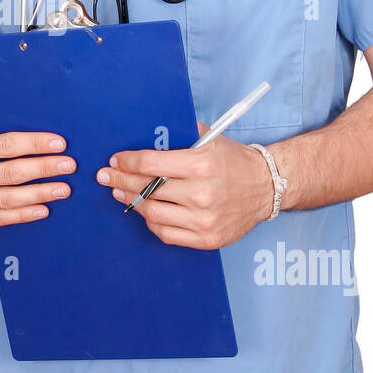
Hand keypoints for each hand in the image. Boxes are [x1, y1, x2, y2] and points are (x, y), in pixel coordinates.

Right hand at [0, 117, 75, 225]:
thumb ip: (0, 133)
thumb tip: (45, 137)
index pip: (7, 145)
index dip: (36, 144)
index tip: (60, 143)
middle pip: (12, 173)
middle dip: (45, 169)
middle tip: (69, 166)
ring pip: (9, 199)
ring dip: (41, 194)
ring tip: (63, 189)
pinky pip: (0, 218)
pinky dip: (24, 215)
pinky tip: (44, 209)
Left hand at [96, 121, 273, 249]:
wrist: (266, 187)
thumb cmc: (233, 161)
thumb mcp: (210, 139)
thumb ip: (179, 135)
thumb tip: (144, 133)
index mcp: (201, 165)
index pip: (150, 164)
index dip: (127, 162)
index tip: (115, 160)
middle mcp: (202, 194)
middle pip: (147, 189)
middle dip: (121, 181)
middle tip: (106, 177)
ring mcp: (204, 220)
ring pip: (152, 213)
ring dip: (132, 202)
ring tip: (120, 193)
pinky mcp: (207, 239)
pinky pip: (167, 234)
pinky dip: (151, 222)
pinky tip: (144, 211)